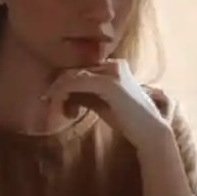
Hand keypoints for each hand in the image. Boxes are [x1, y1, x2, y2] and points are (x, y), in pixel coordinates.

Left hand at [43, 60, 171, 150]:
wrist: (149, 131)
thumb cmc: (128, 120)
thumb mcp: (102, 103)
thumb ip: (85, 94)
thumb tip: (63, 92)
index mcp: (116, 65)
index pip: (82, 68)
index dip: (65, 81)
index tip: (53, 97)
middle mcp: (114, 64)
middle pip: (76, 69)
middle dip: (59, 86)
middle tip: (47, 101)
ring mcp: (112, 72)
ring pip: (73, 75)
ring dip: (58, 91)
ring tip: (55, 108)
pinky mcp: (108, 83)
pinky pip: (75, 82)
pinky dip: (62, 92)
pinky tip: (58, 104)